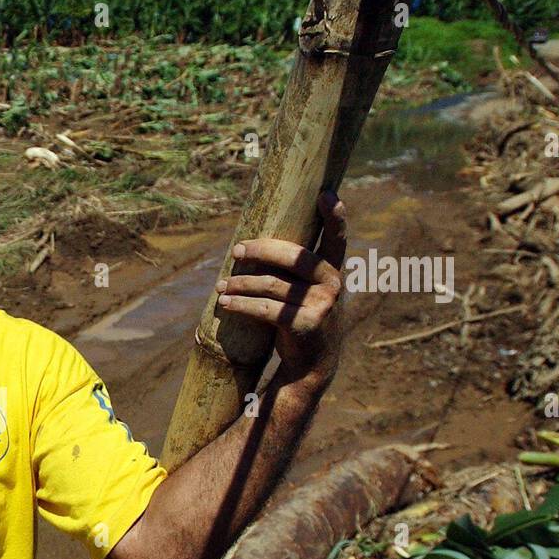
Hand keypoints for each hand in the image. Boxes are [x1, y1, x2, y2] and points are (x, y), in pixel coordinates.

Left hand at [215, 190, 347, 392]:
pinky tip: (224, 303)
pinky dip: (240, 305)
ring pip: (271, 284)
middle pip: (292, 256)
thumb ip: (295, 269)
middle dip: (260, 250)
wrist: (311, 365)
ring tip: (221, 286)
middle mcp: (333, 283)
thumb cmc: (301, 318)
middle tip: (236, 251)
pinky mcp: (305, 324)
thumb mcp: (306, 291)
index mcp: (334, 269)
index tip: (324, 194)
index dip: (334, 215)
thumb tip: (251, 244)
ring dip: (240, 284)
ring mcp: (322, 304)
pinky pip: (264, 309)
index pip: (337, 238)